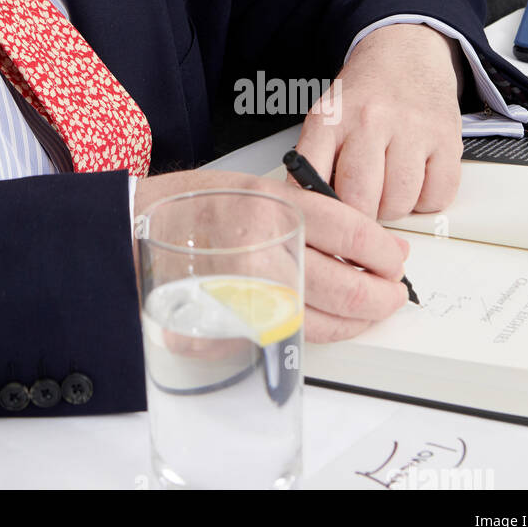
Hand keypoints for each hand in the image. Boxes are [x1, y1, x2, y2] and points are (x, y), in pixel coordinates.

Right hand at [132, 167, 411, 341]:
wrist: (132, 228)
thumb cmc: (191, 205)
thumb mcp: (253, 186)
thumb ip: (312, 212)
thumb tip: (376, 243)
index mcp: (271, 206)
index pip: (355, 234)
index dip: (386, 253)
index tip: (395, 260)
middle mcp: (263, 250)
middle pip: (350, 287)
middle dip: (382, 296)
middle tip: (391, 294)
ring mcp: (247, 294)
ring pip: (327, 322)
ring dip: (357, 321)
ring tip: (366, 310)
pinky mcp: (232, 327)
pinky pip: (291, 340)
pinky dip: (318, 334)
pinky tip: (327, 321)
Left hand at [292, 23, 463, 220]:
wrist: (405, 52)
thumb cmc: (363, 94)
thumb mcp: (327, 116)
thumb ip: (316, 159)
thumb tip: (314, 209)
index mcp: (331, 117)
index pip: (312, 177)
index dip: (319, 209)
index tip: (325, 218)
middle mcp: (370, 120)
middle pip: (360, 198)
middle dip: (360, 214)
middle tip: (362, 204)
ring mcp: (412, 129)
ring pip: (399, 202)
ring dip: (393, 208)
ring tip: (388, 189)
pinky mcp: (447, 139)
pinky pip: (437, 196)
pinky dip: (426, 200)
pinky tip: (416, 181)